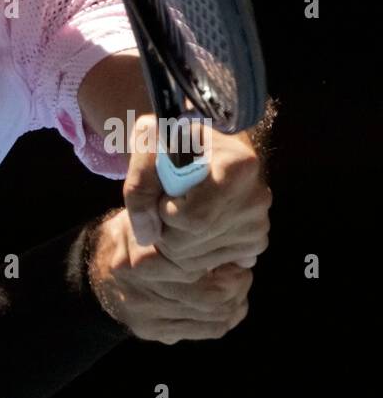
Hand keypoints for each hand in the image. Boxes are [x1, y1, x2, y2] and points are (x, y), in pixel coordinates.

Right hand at [88, 209, 253, 344]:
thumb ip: (179, 225)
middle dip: (237, 284)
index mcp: (139, 259)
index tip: (234, 250)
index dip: (225, 259)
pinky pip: (205, 330)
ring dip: (235, 301)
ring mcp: (148, 316)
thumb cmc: (130, 235)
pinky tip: (230, 304)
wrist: (95, 268)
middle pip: (211, 297)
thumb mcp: (148, 216)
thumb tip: (229, 233)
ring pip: (213, 317)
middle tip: (241, 268)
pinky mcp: (154, 332)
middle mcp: (141, 292)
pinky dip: (225, 317)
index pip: (198, 267)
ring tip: (238, 284)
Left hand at [123, 113, 271, 270]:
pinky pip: (210, 262)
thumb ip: (139, 184)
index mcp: (239, 166)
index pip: (193, 218)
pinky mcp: (254, 242)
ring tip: (178, 206)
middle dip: (164, 228)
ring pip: (197, 257)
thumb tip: (147, 235)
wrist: (197, 139)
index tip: (164, 190)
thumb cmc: (170, 135)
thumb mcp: (147, 143)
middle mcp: (257, 197)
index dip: (166, 209)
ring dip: (175, 239)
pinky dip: (193, 249)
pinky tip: (193, 221)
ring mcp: (258, 223)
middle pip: (191, 241)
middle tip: (164, 200)